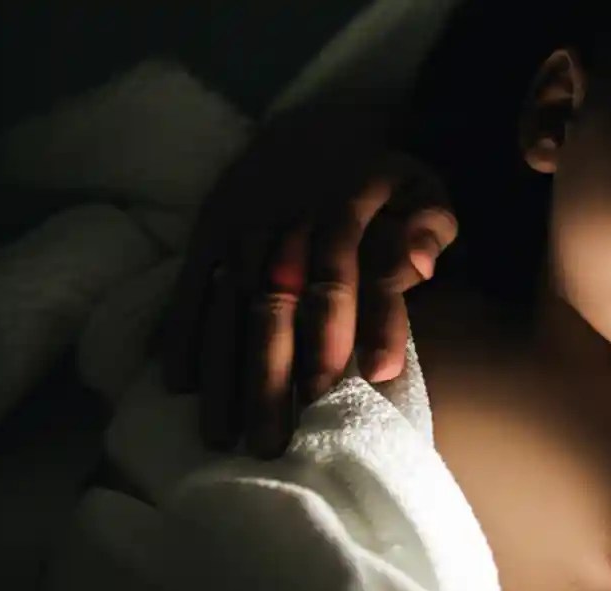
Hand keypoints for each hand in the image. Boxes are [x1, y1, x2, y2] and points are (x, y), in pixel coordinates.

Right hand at [161, 106, 456, 457]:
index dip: (358, 322)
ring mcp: (239, 228)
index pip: (347, 270)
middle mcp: (284, 219)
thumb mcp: (420, 184)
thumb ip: (431, 221)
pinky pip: (189, 288)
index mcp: (343, 204)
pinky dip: (181, 335)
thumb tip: (422, 262)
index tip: (370, 378)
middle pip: (276, 303)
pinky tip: (180, 387)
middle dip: (273, 376)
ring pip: (228, 307)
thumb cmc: (378, 181)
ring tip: (223, 439)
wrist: (311, 125)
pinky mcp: (207, 233)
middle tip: (275, 444)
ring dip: (223, 374)